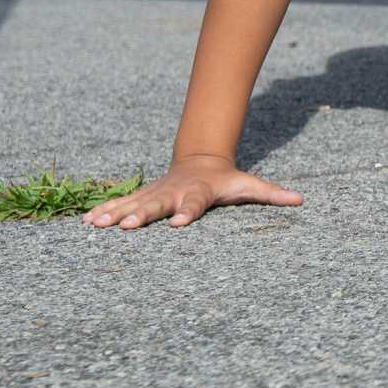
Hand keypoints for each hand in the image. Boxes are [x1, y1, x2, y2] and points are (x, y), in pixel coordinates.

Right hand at [82, 154, 302, 229]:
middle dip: (140, 215)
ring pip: (133, 203)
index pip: (195, 204)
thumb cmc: (227, 181)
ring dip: (114, 214)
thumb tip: (301, 200)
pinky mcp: (143, 195)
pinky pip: (121, 203)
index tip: (178, 223)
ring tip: (95, 225)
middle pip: (156, 205)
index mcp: (199, 192)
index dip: (188, 213)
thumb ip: (272, 194)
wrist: (202, 159)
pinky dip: (104, 210)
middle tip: (124, 228)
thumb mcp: (250, 184)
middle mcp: (174, 192)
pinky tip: (86, 222)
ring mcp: (156, 193)